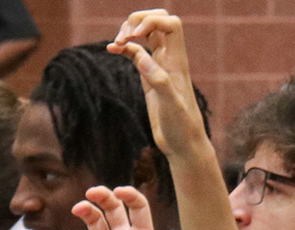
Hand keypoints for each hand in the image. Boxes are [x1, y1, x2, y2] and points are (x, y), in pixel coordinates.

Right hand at [109, 10, 209, 162]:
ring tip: (117, 42)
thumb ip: (159, 80)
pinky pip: (136, 53)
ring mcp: (158, 67)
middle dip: (139, 19)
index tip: (136, 35)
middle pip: (159, 22)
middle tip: (125, 35)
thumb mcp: (172, 106)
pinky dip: (124, 47)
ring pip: (145, 35)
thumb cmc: (182, 128)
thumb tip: (141, 56)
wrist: (183, 146)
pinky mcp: (148, 78)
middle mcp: (169, 60)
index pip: (172, 24)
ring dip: (129, 31)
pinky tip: (111, 49)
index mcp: (177, 61)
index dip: (153, 21)